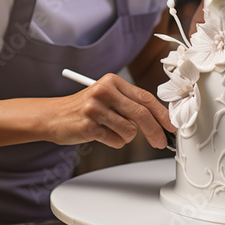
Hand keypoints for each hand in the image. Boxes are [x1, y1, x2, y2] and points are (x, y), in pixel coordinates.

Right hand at [48, 73, 174, 148]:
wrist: (52, 116)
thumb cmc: (84, 108)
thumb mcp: (106, 97)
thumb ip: (129, 104)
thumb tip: (160, 119)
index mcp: (112, 81)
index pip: (145, 97)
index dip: (162, 114)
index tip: (171, 126)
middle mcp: (104, 91)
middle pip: (141, 114)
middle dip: (155, 131)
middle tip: (161, 142)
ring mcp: (95, 108)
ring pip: (130, 131)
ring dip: (126, 136)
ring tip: (111, 130)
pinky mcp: (88, 126)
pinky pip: (116, 140)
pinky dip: (114, 142)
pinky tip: (101, 135)